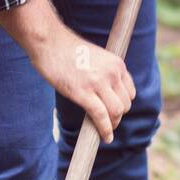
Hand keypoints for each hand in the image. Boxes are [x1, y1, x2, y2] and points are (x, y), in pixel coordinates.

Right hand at [30, 28, 135, 143]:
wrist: (49, 42)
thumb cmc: (67, 49)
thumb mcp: (95, 57)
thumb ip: (103, 72)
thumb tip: (103, 92)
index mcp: (116, 63)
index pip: (130, 92)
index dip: (123, 104)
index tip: (114, 110)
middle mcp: (112, 73)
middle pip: (125, 104)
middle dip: (117, 116)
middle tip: (108, 122)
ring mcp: (98, 83)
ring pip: (116, 112)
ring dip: (112, 124)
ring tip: (106, 131)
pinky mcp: (83, 92)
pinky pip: (101, 116)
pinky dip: (105, 130)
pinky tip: (105, 137)